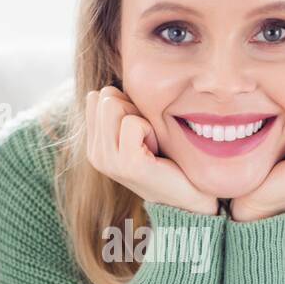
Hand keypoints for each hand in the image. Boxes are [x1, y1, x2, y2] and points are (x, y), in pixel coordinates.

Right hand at [85, 87, 218, 215]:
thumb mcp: (139, 130)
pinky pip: (132, 122)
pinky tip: (156, 152)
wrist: (190, 198)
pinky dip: (150, 131)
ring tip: (152, 144)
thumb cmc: (169, 158)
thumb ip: (121, 109)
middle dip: (133, 109)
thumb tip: (112, 85)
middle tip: (148, 138)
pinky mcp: (126, 164)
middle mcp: (95, 154)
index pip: (97, 96)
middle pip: (105, 96)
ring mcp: (107, 160)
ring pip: (114, 104)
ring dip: (142, 119)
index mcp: (94, 145)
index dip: (126, 103)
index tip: (141, 130)